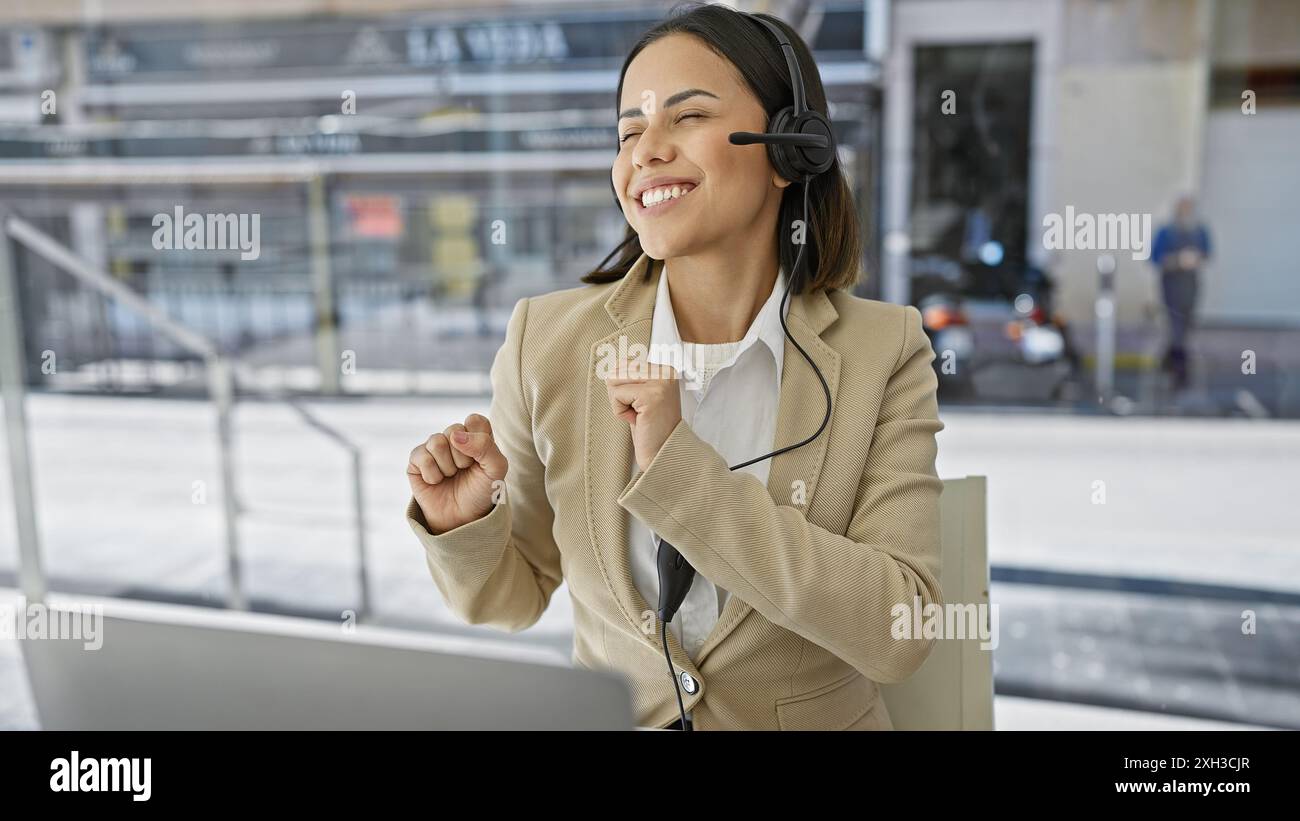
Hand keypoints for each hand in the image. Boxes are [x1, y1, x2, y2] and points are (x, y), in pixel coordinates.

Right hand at [407, 413, 508, 534]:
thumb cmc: (481, 492)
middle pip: (454, 430)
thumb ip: (485, 446)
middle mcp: (454, 438)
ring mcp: (434, 448)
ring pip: (437, 442)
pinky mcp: (416, 460)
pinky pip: (421, 456)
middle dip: (463, 457)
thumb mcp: (496, 470)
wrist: (462, 518)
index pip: (475, 420)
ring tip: (451, 476)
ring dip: (447, 466)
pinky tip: (436, 481)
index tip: (481, 460)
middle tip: (465, 471)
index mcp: (475, 436)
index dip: (479, 441)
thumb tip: (455, 436)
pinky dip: (432, 474)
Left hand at [604, 360, 682, 471]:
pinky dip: (620, 411)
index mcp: (664, 370)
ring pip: (614, 380)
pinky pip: (617, 395)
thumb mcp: (640, 397)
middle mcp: (665, 372)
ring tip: (638, 415)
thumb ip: (629, 379)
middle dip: (619, 395)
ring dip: (619, 403)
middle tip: (638, 412)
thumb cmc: (650, 429)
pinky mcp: (651, 395)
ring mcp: (660, 382)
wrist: (662, 453)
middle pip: (617, 370)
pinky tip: (637, 420)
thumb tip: (607, 369)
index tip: (639, 404)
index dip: (622, 388)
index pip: (624, 363)